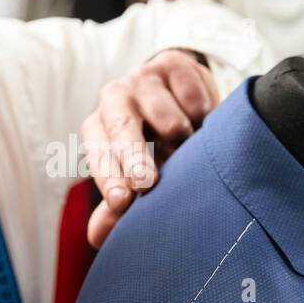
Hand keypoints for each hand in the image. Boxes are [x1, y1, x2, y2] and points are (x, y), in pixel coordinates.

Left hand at [81, 48, 218, 247]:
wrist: (177, 89)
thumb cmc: (153, 140)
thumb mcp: (136, 170)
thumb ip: (118, 202)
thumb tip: (97, 238)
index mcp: (98, 128)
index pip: (98, 153)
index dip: (108, 178)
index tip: (122, 203)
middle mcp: (114, 99)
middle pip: (120, 127)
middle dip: (134, 156)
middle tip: (147, 182)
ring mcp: (143, 78)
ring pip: (164, 113)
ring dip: (180, 136)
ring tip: (190, 149)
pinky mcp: (173, 64)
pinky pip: (192, 95)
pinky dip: (203, 114)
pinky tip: (206, 122)